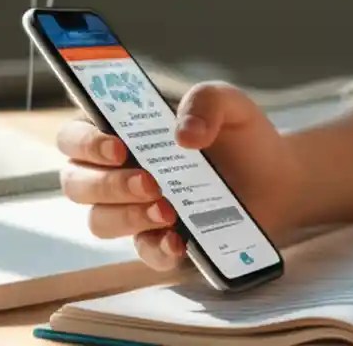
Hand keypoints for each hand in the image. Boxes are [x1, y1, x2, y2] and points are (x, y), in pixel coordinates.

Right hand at [55, 82, 305, 270]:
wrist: (278, 177)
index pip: (74, 138)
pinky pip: (144, 252)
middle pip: (77, 184)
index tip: (118, 147)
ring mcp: (136, 211)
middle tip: (150, 182)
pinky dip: (157, 248)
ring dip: (128, 217)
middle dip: (108, 185)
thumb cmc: (241, 135)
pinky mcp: (162, 240)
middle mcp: (119, 174)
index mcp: (122, 133)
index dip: (85, 143)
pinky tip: (180, 240)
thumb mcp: (229, 103)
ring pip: (100, 222)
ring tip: (169, 209)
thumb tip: (185, 135)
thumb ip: (206, 101)